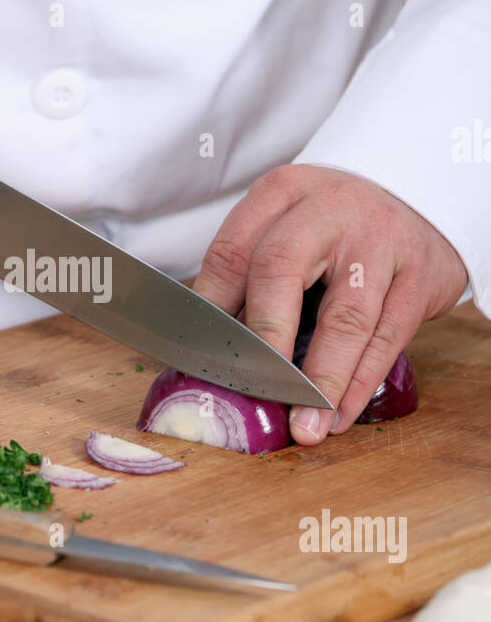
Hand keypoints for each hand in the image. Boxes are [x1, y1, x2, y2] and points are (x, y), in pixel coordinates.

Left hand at [194, 165, 467, 444]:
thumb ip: (252, 274)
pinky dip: (361, 384)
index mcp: (281, 194)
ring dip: (323, 380)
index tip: (202, 361)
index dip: (211, 310)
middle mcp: (327, 209)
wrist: (416, 198)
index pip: (232, 252)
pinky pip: (387, 337)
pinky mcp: (419, 275)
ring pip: (346, 316)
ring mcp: (379, 241)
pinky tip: (340, 415)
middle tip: (256, 390)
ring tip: (306, 427)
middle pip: (281, 270)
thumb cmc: (333, 228)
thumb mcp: (288, 224)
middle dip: (265, 339)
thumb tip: (212, 352)